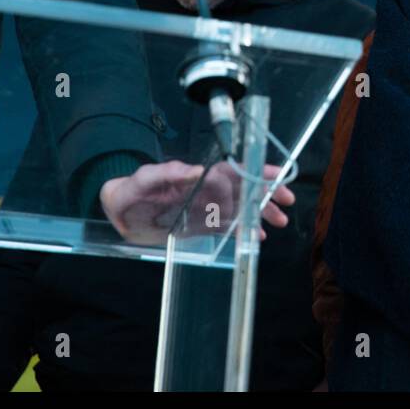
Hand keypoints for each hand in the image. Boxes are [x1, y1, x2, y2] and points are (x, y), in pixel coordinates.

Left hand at [100, 160, 295, 244]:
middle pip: (245, 189)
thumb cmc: (134, 188)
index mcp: (201, 175)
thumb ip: (169, 172)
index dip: (258, 171)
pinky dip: (243, 232)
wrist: (122, 212)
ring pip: (241, 209)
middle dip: (268, 194)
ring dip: (261, 214)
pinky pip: (227, 228)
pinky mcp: (202, 226)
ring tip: (278, 223)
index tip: (278, 176)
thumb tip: (196, 170)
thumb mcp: (147, 177)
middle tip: (287, 204)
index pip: (236, 170)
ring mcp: (208, 208)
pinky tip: (256, 238)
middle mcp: (209, 190)